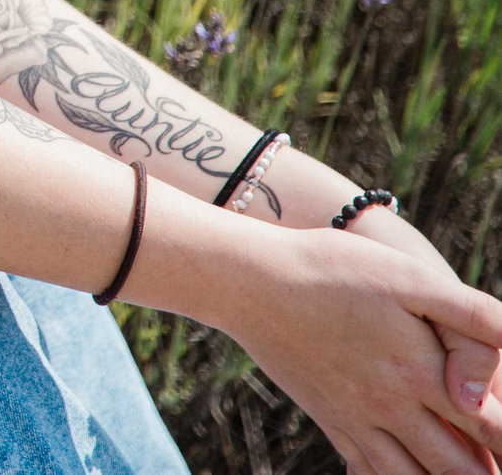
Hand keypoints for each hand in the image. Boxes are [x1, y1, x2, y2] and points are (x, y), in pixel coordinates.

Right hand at [344, 209, 501, 460]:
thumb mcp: (411, 277)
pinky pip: (366, 469)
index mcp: (421, 373)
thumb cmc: (332, 269)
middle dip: (485, 473)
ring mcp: (354, 416)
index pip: (491, 428)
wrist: (248, 280)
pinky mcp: (326, 415)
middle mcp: (390, 406)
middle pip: (456, 466)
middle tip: (497, 472)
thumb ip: (473, 319)